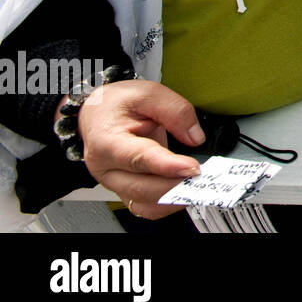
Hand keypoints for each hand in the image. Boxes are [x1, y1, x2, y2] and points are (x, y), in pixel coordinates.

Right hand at [77, 80, 204, 219]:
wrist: (99, 113)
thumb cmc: (117, 104)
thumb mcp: (148, 93)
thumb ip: (175, 111)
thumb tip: (195, 137)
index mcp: (107, 141)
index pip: (139, 158)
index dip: (168, 166)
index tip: (192, 168)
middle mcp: (107, 168)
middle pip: (143, 188)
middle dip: (176, 186)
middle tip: (203, 176)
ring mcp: (115, 183)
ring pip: (145, 204)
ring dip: (173, 199)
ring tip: (196, 183)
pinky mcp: (126, 190)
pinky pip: (147, 207)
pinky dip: (167, 204)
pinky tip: (183, 190)